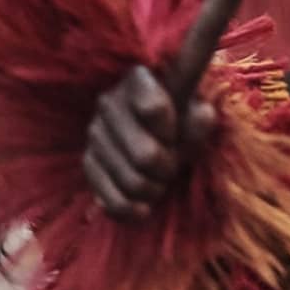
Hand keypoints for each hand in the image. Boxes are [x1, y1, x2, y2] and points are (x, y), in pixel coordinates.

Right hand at [82, 67, 216, 219]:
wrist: (154, 138)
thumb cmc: (180, 121)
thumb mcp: (196, 115)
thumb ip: (200, 117)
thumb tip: (201, 116)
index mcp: (138, 80)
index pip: (153, 108)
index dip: (171, 131)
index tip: (174, 134)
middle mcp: (109, 102)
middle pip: (146, 156)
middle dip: (167, 168)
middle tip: (173, 165)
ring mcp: (94, 133)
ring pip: (132, 182)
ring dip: (154, 190)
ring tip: (159, 182)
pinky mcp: (88, 163)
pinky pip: (113, 200)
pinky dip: (133, 209)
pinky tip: (143, 206)